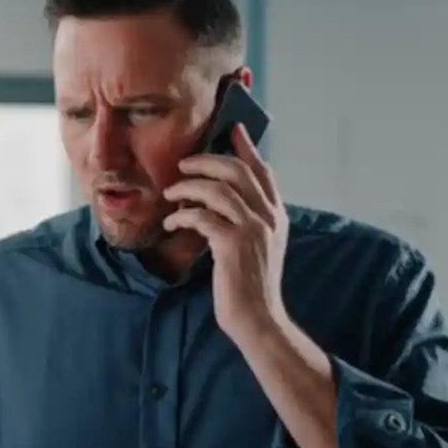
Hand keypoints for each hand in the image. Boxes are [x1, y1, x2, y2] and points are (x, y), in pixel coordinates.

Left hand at [163, 122, 288, 341]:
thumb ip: (248, 220)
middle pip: (238, 170)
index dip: (247, 147)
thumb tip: (221, 197)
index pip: (263, 171)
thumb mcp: (257, 247)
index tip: (232, 129)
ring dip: (188, 187)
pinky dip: (182, 214)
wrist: (258, 319)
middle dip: (207, 160)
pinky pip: (202, 216)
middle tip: (184, 163)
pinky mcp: (232, 245)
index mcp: (277, 216)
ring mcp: (252, 229)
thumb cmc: (250, 285)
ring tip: (171, 194)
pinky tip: (172, 221)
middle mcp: (269, 217)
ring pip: (218, 189)